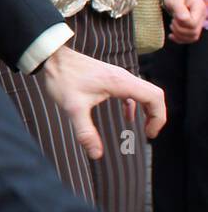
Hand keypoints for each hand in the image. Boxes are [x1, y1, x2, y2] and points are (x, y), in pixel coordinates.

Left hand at [40, 44, 165, 156]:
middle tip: (149, 134)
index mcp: (121, 82)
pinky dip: (135, 105)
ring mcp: (118, 76)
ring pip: (144, 92)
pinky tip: (127, 117)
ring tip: (143, 128)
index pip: (154, 97)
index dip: (158, 117)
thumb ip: (85, 131)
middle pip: (154, 94)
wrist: (53, 57)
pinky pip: (132, 91)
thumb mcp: (73, 108)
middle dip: (156, 115)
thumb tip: (95, 154)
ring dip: (147, 110)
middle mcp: (124, 77)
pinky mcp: (110, 77)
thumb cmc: (63, 78)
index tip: (150, 134)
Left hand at [164, 0, 206, 43]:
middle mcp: (202, 16)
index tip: (174, 16)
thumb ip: (179, 9)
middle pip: (193, 32)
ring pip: (192, 37)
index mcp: (199, 7)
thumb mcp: (174, 0)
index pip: (192, 23)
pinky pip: (190, 39)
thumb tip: (183, 19)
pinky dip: (179, 39)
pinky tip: (171, 35)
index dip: (181, 23)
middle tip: (173, 21)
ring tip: (173, 25)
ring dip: (179, 34)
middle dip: (179, 29)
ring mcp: (199, 23)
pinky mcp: (194, 28)